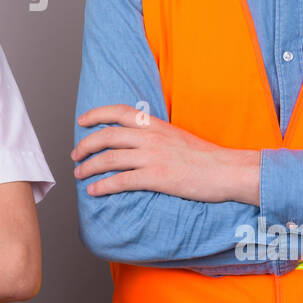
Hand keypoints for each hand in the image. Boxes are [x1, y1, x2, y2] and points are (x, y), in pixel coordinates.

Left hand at [71, 104, 255, 203]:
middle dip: (85, 145)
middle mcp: (151, 137)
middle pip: (107, 136)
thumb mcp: (178, 136)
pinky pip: (121, 181)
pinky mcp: (156, 178)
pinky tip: (94, 191)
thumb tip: (137, 142)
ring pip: (109, 159)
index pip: (119, 111)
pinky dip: (103, 186)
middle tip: (75, 156)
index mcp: (156, 124)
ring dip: (89, 167)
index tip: (82, 121)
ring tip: (79, 174)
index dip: (96, 115)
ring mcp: (152, 157)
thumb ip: (156, 136)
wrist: (227, 170)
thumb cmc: (206, 157)